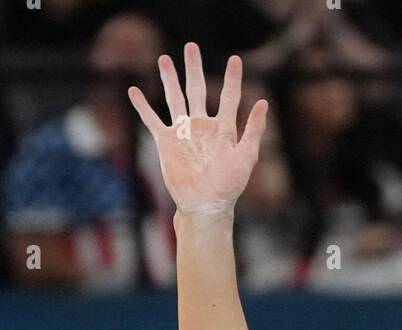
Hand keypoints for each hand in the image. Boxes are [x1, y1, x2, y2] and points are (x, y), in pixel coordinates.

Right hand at [128, 42, 267, 215]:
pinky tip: (134, 91)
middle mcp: (202, 126)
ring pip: (174, 98)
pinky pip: (152, 120)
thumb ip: (253, 130)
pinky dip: (143, 106)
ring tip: (164, 59)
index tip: (235, 59)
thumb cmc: (229, 186)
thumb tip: (263, 102)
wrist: (205, 206)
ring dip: (169, 79)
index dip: (233, 78)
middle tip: (191, 46)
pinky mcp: (166, 143)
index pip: (228, 96)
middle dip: (194, 68)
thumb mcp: (246, 157)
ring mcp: (183, 133)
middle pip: (197, 89)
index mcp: (223, 128)